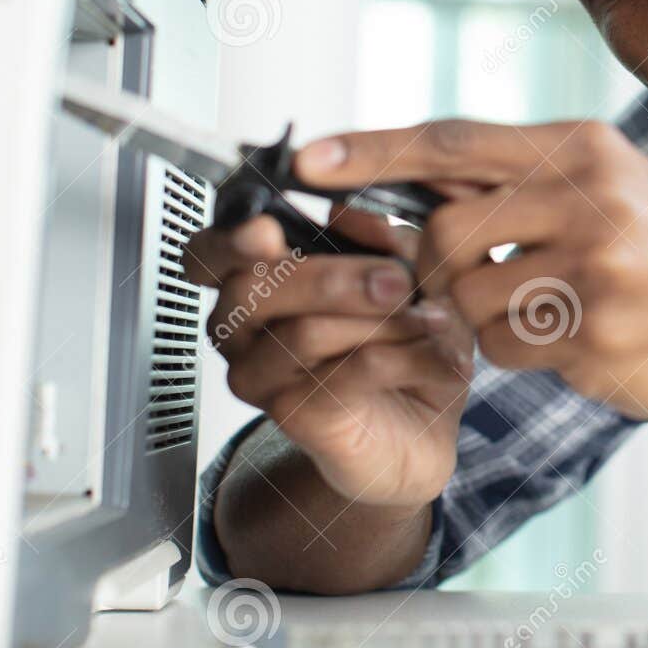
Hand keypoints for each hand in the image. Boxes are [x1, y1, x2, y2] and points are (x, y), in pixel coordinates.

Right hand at [183, 209, 474, 506]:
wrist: (422, 434)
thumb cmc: (407, 347)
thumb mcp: (412, 278)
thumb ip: (384, 241)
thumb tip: (347, 212)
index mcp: (259, 282)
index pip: (206, 257)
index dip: (228, 242)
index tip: (267, 231)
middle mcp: (244, 330)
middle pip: (253, 289)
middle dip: (335, 278)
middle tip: (398, 281)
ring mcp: (261, 377)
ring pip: (305, 332)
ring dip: (386, 322)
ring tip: (436, 323)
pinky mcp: (294, 416)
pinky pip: (344, 375)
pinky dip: (407, 359)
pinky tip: (442, 359)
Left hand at [293, 119, 647, 421]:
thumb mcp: (606, 189)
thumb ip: (520, 178)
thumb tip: (409, 175)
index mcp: (585, 148)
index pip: (452, 140)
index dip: (371, 150)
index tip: (305, 160)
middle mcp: (590, 194)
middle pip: (443, 227)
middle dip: (431, 265)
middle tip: (459, 281)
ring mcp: (594, 264)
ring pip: (465, 295)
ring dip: (479, 314)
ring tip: (537, 309)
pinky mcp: (594, 329)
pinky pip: (502, 345)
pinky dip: (515, 349)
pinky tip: (566, 340)